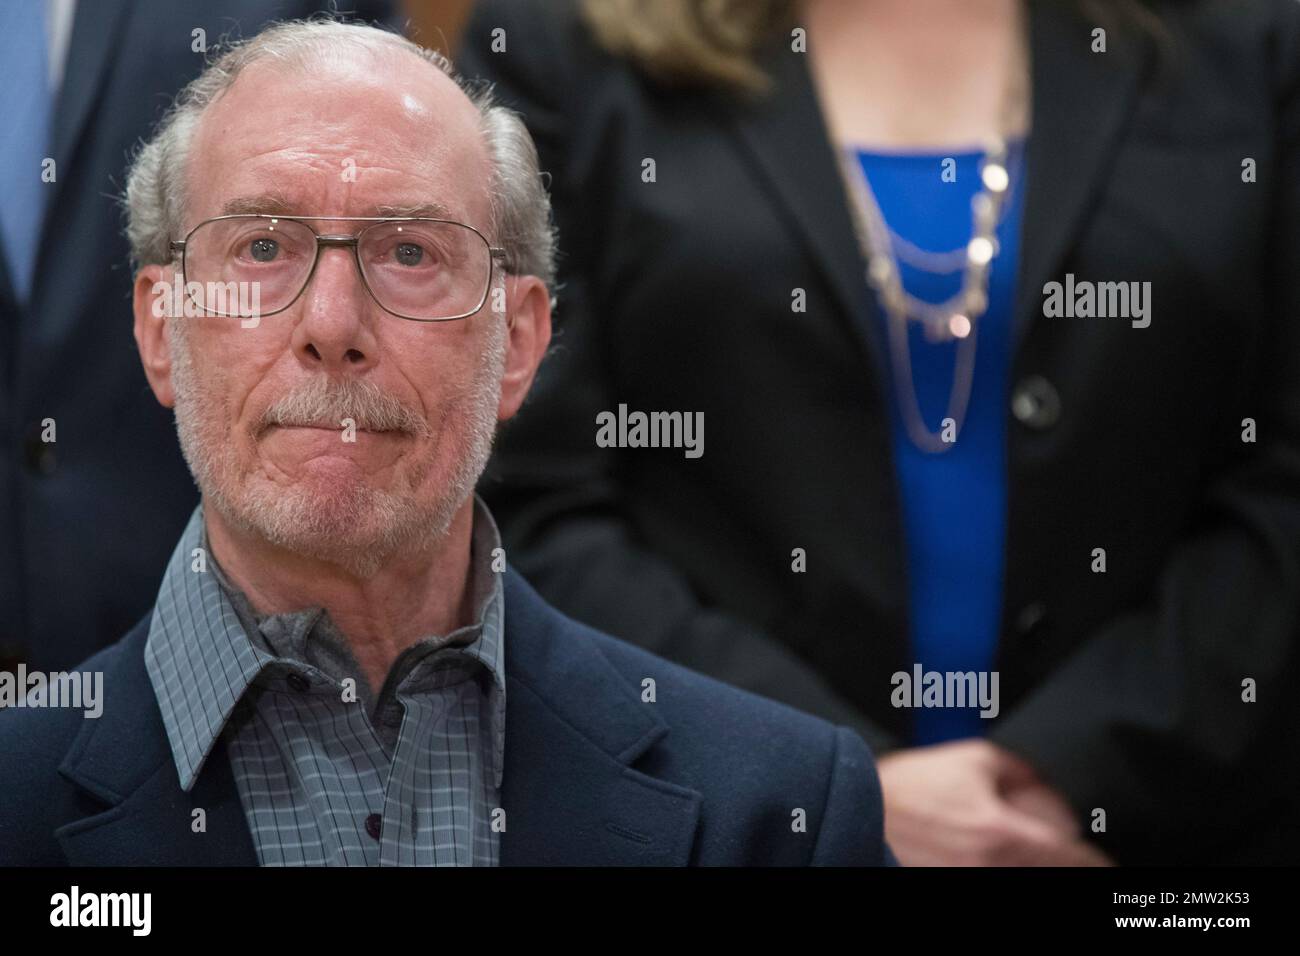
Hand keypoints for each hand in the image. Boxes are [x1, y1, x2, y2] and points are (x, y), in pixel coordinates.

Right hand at [877, 739, 1112, 865]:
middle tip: (1061, 850)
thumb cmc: (907, 789)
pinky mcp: (951, 882)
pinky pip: (993, 878)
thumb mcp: (971, 757)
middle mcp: (991, 868)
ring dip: (1031, 863)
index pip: (1073, 859)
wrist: (861, 810)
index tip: (1100, 859)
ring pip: (1024, 875)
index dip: (1093, 859)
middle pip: (1052, 872)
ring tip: (1011, 845)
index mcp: (1002, 835)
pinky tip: (989, 856)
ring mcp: (971, 882)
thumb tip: (1042, 784)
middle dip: (1062, 860)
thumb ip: (1019, 769)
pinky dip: (1003, 868)